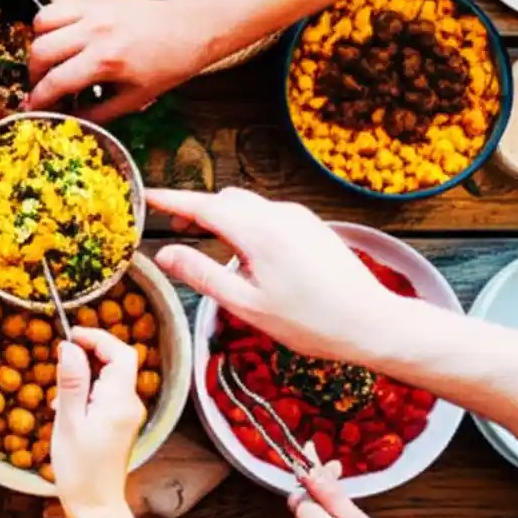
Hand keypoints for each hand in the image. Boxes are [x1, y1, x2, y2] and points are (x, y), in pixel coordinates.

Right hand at [27, 0, 213, 121]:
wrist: (188, 28)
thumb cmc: (165, 67)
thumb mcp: (133, 100)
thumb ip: (96, 113)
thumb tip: (66, 119)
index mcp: (106, 60)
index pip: (55, 81)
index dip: (39, 99)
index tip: (34, 108)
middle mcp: (95, 31)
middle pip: (40, 51)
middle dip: (34, 75)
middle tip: (45, 86)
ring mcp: (93, 10)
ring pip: (41, 23)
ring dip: (39, 44)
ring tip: (52, 60)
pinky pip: (57, 6)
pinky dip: (51, 23)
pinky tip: (63, 38)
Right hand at [53, 327, 145, 515]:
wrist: (96, 506)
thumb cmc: (79, 470)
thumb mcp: (68, 421)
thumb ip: (71, 381)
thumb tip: (69, 346)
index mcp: (119, 400)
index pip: (121, 353)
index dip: (98, 337)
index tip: (72, 335)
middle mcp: (130, 404)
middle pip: (118, 362)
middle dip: (90, 354)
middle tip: (61, 360)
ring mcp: (128, 414)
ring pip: (111, 377)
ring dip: (86, 374)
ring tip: (60, 392)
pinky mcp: (120, 423)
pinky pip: (107, 394)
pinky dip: (88, 390)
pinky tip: (67, 407)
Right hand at [146, 188, 392, 361]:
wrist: (373, 322)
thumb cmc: (309, 322)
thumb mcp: (246, 305)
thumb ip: (202, 275)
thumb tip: (165, 254)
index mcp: (258, 232)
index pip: (203, 206)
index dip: (170, 199)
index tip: (145, 195)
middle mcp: (279, 215)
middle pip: (225, 199)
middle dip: (195, 208)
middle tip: (173, 229)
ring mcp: (298, 217)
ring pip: (248, 204)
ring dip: (222, 215)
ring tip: (208, 243)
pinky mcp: (312, 225)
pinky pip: (268, 213)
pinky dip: (246, 222)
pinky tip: (246, 252)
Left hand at [288, 462, 389, 517]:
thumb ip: (333, 496)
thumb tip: (315, 472)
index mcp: (309, 515)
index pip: (305, 479)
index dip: (312, 463)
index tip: (311, 446)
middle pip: (306, 496)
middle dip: (320, 486)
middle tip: (335, 472)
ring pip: (311, 515)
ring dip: (325, 507)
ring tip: (346, 509)